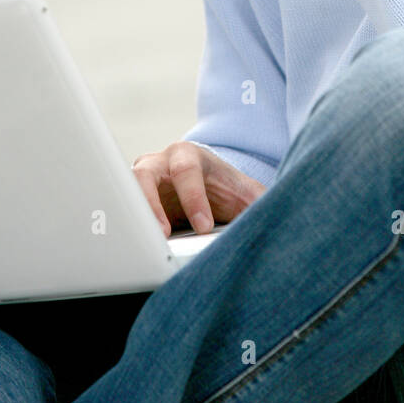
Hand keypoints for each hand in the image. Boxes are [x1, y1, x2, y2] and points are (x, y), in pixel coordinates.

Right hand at [132, 141, 266, 236]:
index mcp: (189, 155)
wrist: (207, 189)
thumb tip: (281, 216)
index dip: (193, 198)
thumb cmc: (226, 189)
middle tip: (164, 235)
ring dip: (132, 215)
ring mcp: (141, 180)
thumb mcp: (246, 194)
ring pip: (125, 190)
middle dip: (151, 204)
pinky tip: (132, 247)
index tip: (203, 227)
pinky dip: (125, 226)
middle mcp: (160, 163)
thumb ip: (259, 203)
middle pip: (145, 174)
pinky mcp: (130, 200)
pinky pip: (122, 210)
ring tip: (142, 243)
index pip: (187, 170)